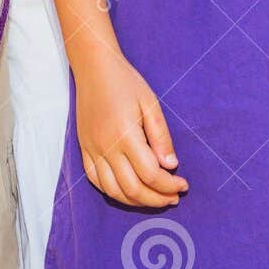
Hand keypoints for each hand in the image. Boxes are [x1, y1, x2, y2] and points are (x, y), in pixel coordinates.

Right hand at [72, 53, 186, 207]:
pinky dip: (113, 192)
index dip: (169, 186)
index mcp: (125, 134)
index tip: (183, 185)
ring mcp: (92, 149)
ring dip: (136, 201)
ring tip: (154, 198)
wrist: (94, 67)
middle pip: (133, 189)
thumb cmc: (126, 82)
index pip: (150, 174)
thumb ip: (161, 136)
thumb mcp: (151, 104)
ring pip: (113, 190)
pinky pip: (95, 180)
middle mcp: (106, 146)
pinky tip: (128, 190)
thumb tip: (170, 165)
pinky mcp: (84, 148)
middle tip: (173, 198)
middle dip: (157, 199)